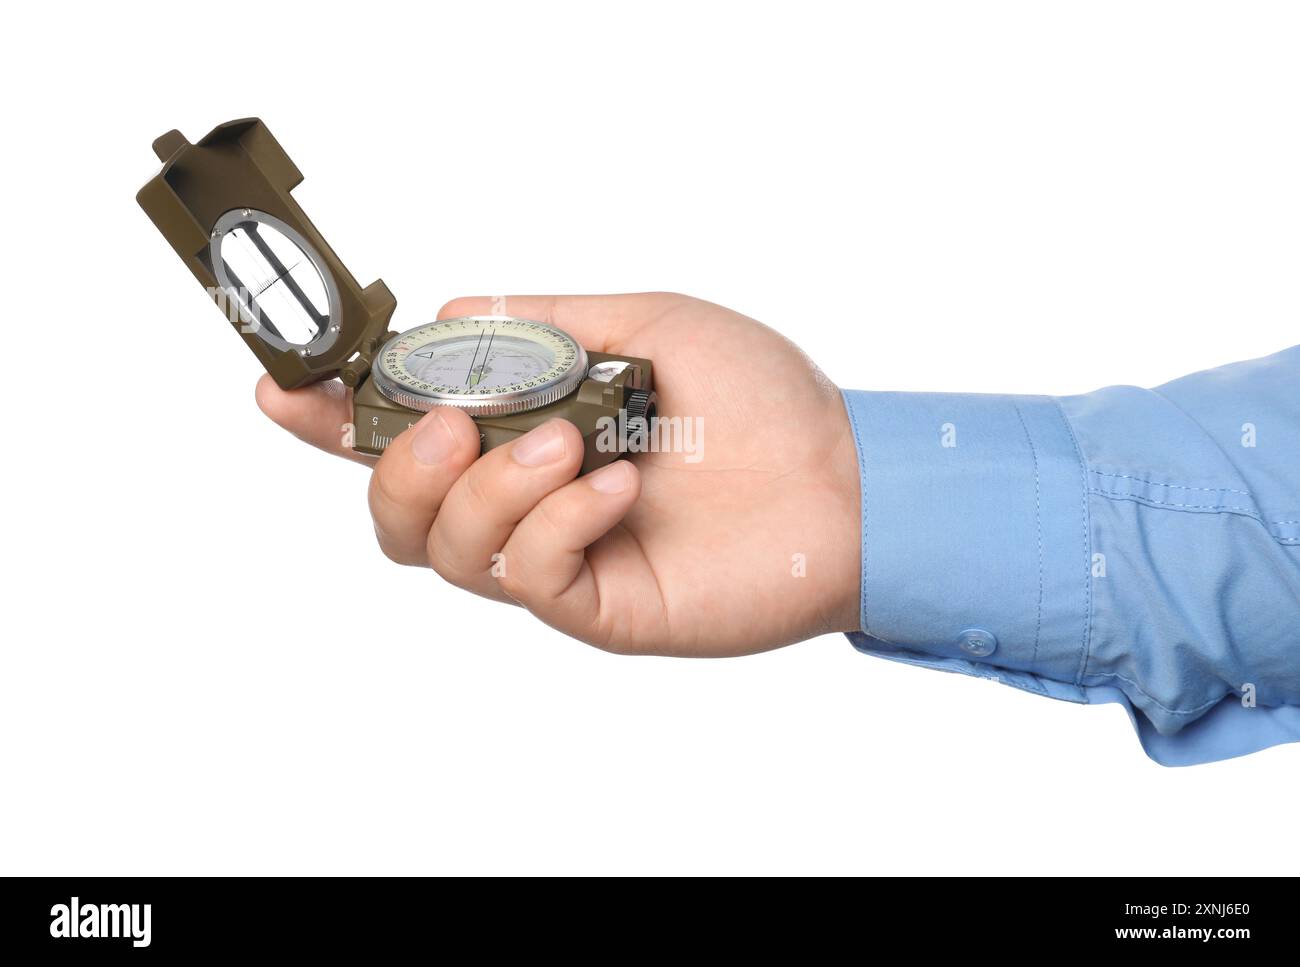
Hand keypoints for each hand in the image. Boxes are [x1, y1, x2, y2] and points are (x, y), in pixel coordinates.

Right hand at [256, 293, 860, 655]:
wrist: (845, 477)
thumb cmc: (759, 399)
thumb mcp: (647, 322)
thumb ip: (544, 321)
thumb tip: (446, 312)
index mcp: (525, 433)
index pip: (403, 434)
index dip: (332, 419)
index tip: (281, 388)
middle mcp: (526, 502)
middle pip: (395, 513)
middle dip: (396, 466)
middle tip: (455, 422)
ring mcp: (558, 559)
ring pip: (444, 550)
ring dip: (487, 488)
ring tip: (567, 443)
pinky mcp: (596, 605)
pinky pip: (527, 578)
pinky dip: (558, 521)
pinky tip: (620, 487)